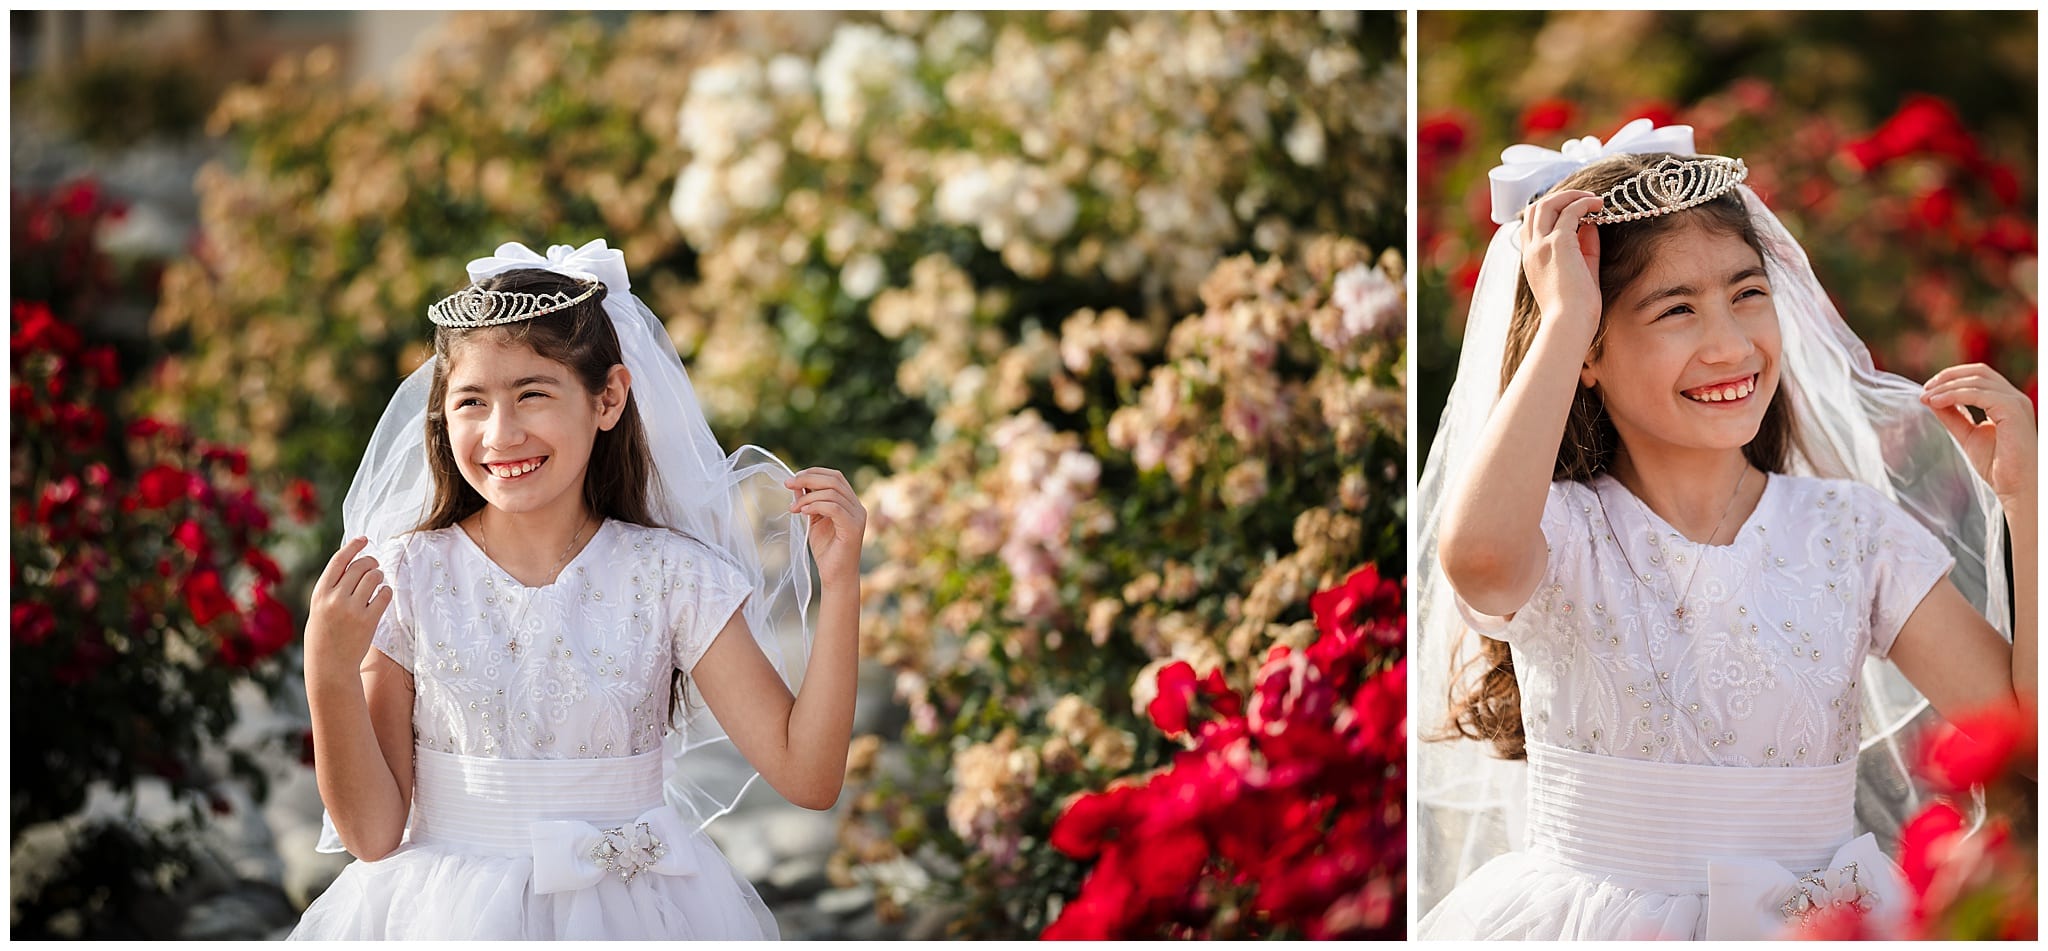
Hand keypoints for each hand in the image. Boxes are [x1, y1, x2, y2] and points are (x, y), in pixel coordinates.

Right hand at [304, 537, 391, 680]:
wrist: (329, 665)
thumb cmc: (324, 634)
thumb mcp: (319, 608)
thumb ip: (332, 588)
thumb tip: (352, 563)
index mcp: (320, 593)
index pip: (339, 561)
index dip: (353, 547)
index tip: (364, 539)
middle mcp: (335, 599)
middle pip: (360, 566)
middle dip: (371, 562)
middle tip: (374, 566)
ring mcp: (352, 610)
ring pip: (374, 577)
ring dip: (379, 576)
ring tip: (377, 582)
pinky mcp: (368, 621)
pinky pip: (384, 595)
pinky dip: (386, 592)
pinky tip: (382, 595)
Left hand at [787, 468, 865, 588]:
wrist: (836, 576)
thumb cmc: (827, 551)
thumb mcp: (813, 521)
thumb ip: (808, 502)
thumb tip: (796, 485)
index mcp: (849, 502)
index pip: (835, 476)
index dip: (813, 472)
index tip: (793, 479)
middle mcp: (857, 506)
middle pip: (834, 480)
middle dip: (808, 478)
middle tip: (788, 484)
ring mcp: (858, 517)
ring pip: (833, 492)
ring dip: (808, 497)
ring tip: (793, 508)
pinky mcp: (853, 528)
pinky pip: (834, 508)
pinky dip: (816, 506)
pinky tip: (803, 513)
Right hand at [1520, 188, 1604, 339]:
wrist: (1568, 323)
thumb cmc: (1575, 308)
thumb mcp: (1581, 271)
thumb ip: (1584, 247)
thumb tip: (1591, 224)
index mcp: (1532, 259)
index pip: (1532, 225)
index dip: (1552, 212)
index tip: (1574, 211)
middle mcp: (1532, 249)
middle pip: (1536, 208)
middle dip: (1560, 198)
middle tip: (1584, 199)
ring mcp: (1542, 245)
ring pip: (1548, 204)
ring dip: (1571, 196)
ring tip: (1592, 199)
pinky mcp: (1558, 243)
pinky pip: (1570, 211)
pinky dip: (1584, 203)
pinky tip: (1598, 205)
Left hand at [1922, 363, 2036, 509]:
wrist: (2018, 487)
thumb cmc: (1999, 466)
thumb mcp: (1968, 435)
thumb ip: (1954, 416)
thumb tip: (1932, 399)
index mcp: (2007, 402)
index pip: (1980, 376)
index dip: (1952, 378)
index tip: (1928, 390)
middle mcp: (2014, 398)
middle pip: (1979, 372)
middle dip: (1948, 377)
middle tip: (1925, 390)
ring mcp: (2016, 402)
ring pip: (1976, 381)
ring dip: (1946, 387)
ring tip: (1926, 398)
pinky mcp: (2012, 410)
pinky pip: (1978, 394)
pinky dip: (1953, 395)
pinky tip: (1936, 403)